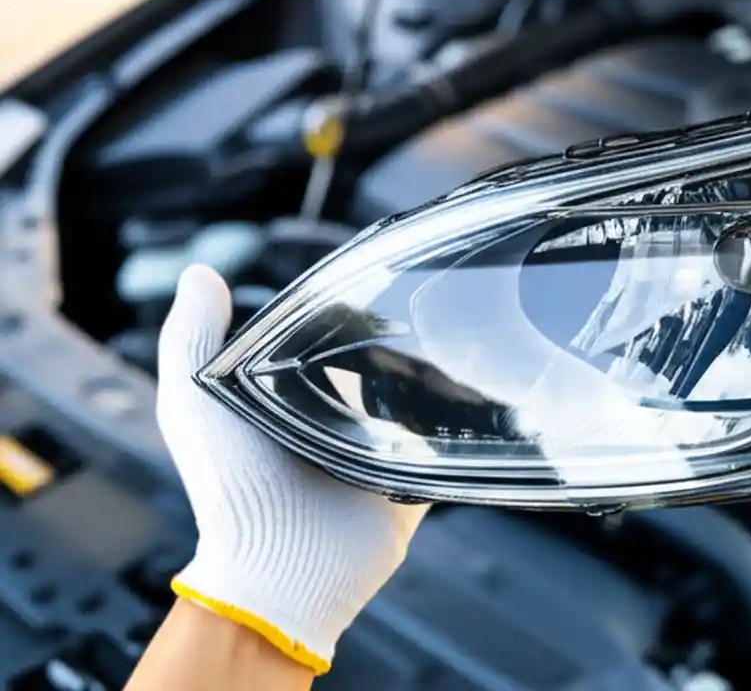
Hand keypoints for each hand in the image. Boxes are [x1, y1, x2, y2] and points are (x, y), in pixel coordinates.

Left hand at [155, 265, 427, 672]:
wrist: (277, 562)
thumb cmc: (228, 485)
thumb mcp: (193, 399)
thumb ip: (191, 337)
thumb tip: (199, 273)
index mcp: (287, 400)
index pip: (327, 346)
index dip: (346, 318)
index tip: (372, 285)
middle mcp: (332, 426)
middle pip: (377, 373)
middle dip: (400, 348)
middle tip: (427, 315)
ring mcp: (373, 459)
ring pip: (415, 409)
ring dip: (432, 387)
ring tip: (457, 350)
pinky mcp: (407, 490)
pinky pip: (442, 455)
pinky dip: (457, 435)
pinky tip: (473, 404)